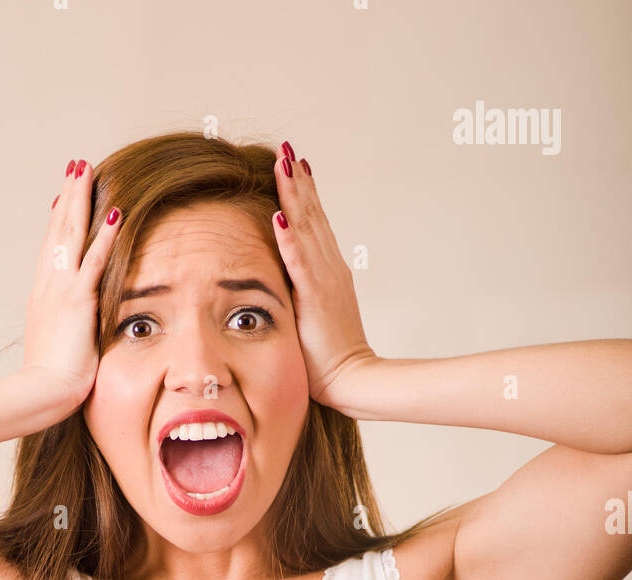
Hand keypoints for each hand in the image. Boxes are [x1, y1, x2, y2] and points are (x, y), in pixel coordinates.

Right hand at [22, 159, 121, 414]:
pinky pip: (94, 262)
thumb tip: (75, 323)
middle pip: (58, 231)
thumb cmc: (49, 380)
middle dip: (68, 197)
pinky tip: (116, 213)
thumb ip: (67, 327)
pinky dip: (105, 236)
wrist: (40, 392)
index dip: (59, 220)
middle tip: (76, 166)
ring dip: (80, 200)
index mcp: (43, 295)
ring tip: (86, 170)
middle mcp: (48, 285)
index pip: (52, 248)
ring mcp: (60, 290)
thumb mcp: (57, 344)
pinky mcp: (77, 301)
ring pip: (71, 235)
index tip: (64, 196)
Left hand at [271, 141, 376, 411]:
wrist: (352, 379)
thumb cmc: (330, 357)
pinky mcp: (316, 297)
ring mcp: (325, 280)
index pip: (316, 225)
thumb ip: (304, 294)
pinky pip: (299, 261)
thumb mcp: (315, 315)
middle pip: (313, 216)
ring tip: (283, 163)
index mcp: (329, 272)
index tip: (295, 165)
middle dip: (299, 182)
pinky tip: (279, 213)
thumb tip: (286, 281)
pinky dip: (289, 237)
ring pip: (307, 228)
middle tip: (288, 149)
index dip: (305, 194)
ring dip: (294, 195)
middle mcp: (330, 268)